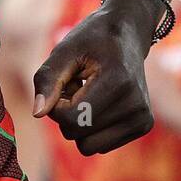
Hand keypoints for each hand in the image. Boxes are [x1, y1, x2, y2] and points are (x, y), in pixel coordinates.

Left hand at [31, 0, 160, 154]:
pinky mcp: (143, 126)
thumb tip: (37, 113)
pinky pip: (101, 146)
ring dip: (80, 123)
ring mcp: (142, 118)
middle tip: (77, 85)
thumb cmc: (92, 39)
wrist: (127, 32)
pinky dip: (93, 127)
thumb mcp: (64, 50)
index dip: (56, 106)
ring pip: (89, 147)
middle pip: (79, 136)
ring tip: (89, 93)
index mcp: (118, 82)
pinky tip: (100, 101)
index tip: (62, 83)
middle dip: (68, 114)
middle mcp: (136, 105)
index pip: (72, 119)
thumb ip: (47, 79)